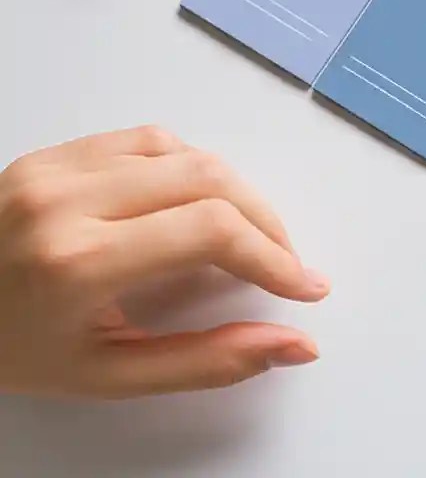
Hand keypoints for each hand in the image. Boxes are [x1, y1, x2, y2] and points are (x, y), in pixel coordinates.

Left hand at [0, 126, 329, 398]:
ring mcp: (54, 169)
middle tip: (284, 264)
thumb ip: (207, 362)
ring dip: (234, 192)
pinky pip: (145, 140)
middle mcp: (66, 201)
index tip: (304, 285)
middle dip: (265, 224)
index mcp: (78, 262)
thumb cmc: (9, 350)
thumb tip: (293, 345)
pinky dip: (188, 167)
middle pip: (209, 181)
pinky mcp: (50, 154)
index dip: (274, 257)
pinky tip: (195, 202)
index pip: (210, 232)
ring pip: (184, 153)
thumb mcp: (108, 376)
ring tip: (246, 236)